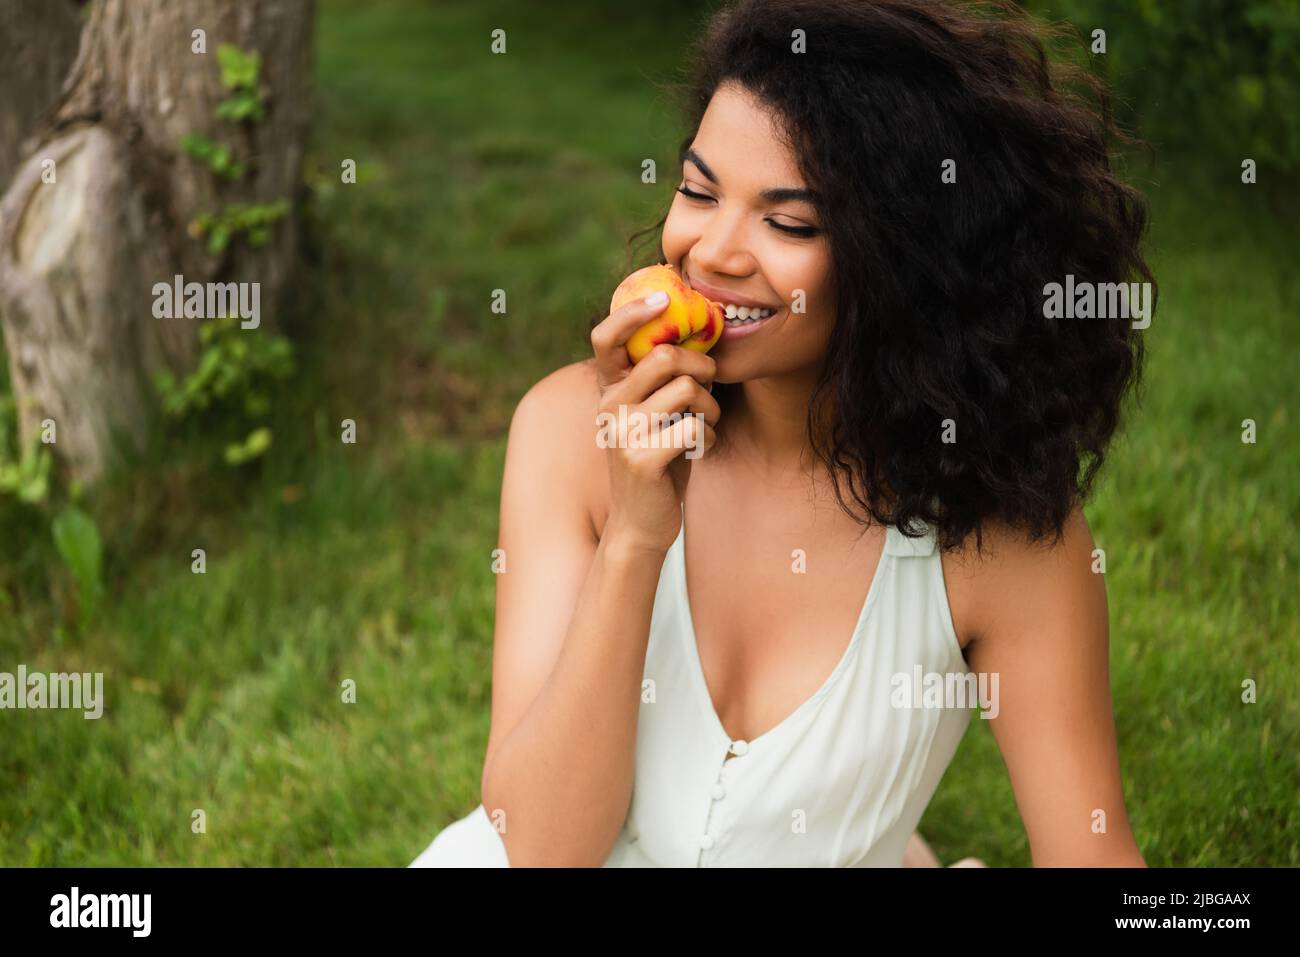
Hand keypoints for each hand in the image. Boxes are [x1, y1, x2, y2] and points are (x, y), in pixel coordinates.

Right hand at [589, 293, 720, 552]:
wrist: (640, 525)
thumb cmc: (658, 463)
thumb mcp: (653, 417)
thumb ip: (663, 382)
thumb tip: (699, 335)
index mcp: (609, 390)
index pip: (606, 336)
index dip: (634, 311)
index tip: (665, 298)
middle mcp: (609, 405)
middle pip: (665, 355)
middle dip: (704, 366)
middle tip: (712, 385)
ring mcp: (623, 431)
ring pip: (688, 390)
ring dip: (711, 407)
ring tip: (706, 425)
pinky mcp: (642, 458)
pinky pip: (695, 426)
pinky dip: (709, 436)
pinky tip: (700, 450)